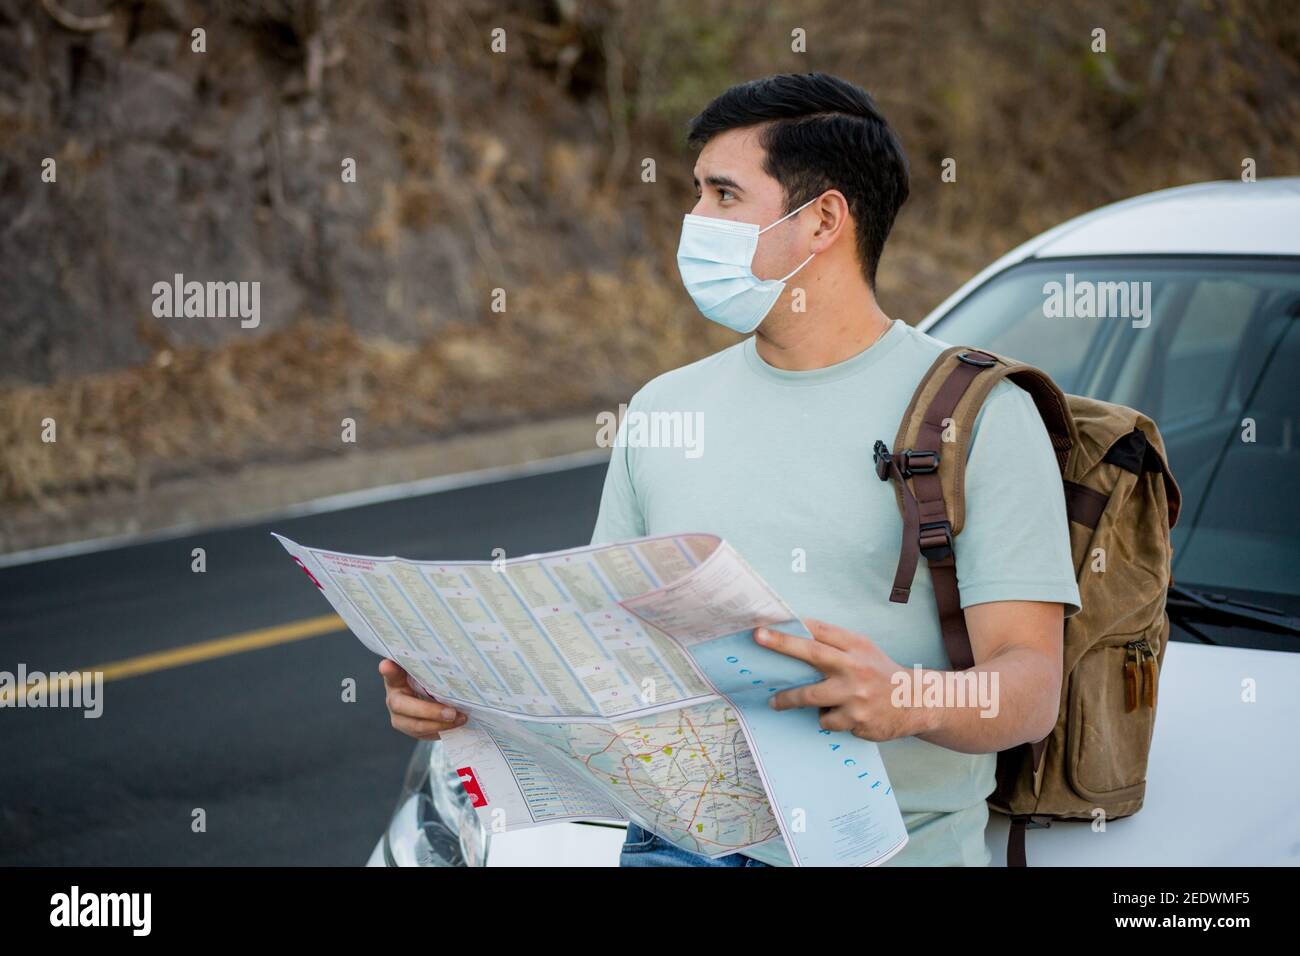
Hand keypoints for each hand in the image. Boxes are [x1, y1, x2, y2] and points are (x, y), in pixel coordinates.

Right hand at [379, 658, 466, 739]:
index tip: (387, 664)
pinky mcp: (411, 730)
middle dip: (429, 711)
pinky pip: (425, 734)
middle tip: (451, 712)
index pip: (390, 673)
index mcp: (395, 680)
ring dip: (440, 724)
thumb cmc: (429, 680)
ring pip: (415, 726)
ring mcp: (400, 718)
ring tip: (460, 718)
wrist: (432, 698)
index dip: (389, 671)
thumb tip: (435, 652)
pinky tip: (456, 724)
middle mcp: (394, 699)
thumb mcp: (427, 671)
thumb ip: (426, 664)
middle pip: (402, 707)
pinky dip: (442, 730)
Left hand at [756, 618, 931, 741]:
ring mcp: (856, 696)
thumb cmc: (880, 672)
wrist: (915, 703)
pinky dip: (827, 718)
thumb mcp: (863, 649)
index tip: (768, 622)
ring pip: (811, 698)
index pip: (821, 630)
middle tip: (759, 639)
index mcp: (857, 647)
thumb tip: (797, 632)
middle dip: (783, 644)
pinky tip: (841, 714)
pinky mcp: (857, 721)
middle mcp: (856, 668)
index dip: (794, 625)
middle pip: (813, 654)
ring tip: (776, 702)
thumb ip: (835, 642)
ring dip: (789, 700)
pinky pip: (827, 720)